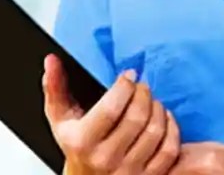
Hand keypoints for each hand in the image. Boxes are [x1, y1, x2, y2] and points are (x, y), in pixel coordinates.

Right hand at [43, 54, 179, 173]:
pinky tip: (164, 120)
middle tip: (142, 86)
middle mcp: (106, 158)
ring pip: (155, 132)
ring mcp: (128, 171)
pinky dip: (171, 130)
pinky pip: (169, 150)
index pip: (111, 108)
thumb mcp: (60, 119)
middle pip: (136, 118)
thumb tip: (52, 60)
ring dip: (158, 108)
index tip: (129, 76)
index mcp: (83, 141)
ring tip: (151, 101)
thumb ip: (54, 88)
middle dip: (143, 94)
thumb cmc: (76, 148)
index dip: (125, 86)